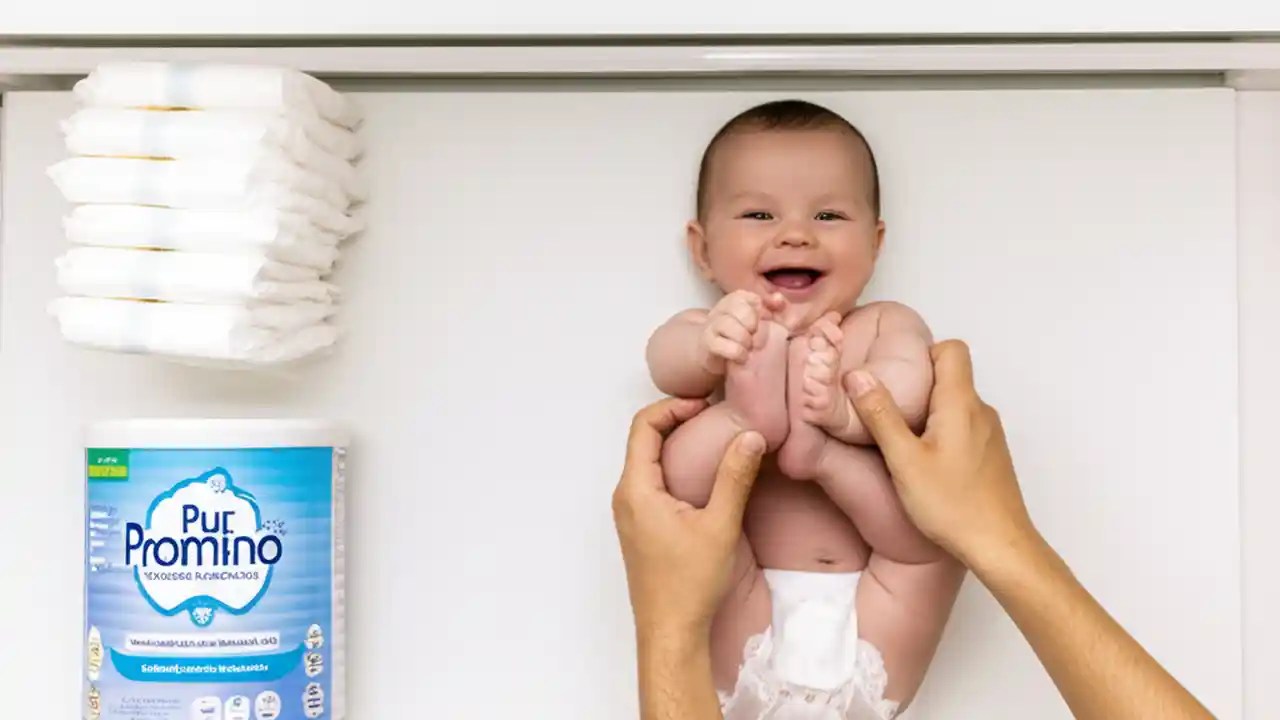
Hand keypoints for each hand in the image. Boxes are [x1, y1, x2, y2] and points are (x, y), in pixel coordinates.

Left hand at [612, 397, 766, 632]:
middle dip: (677, 420)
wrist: (670, 631)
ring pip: (648, 462)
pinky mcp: (641, 527)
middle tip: (713, 415)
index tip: (704, 405)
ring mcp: (631, 513)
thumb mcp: (719, 526)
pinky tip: (705, 474)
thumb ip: (734, 477)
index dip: (673, 407)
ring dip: (677, 444)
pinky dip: (676, 467)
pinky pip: (653, 482)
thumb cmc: (688, 584)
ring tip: (713, 438)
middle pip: (644, 440)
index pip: (644, 426)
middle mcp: (626, 497)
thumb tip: (751, 436)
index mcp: (636, 489)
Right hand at [698, 290, 785, 374]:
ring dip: (745, 340)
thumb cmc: (738, 336)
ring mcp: (712, 325)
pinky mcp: (707, 343)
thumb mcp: (756, 321)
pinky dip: (737, 353)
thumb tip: (778, 299)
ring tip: (748, 349)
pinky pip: (724, 345)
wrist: (711, 353)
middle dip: (754, 327)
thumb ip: (771, 308)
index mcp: (735, 299)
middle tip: (756, 339)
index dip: (763, 314)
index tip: (764, 325)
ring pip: (731, 325)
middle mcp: (722, 308)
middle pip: (744, 311)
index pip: (755, 300)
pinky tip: (742, 357)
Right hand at [844, 340, 1036, 564]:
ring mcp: (990, 434)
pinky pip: (964, 426)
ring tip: (901, 440)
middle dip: (917, 385)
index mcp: (962, 404)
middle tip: (887, 410)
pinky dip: (942, 433)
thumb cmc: (953, 506)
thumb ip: (880, 415)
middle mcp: (981, 412)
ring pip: (955, 404)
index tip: (895, 376)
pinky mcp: (990, 455)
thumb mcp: (904, 460)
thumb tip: (857, 376)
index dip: (922, 353)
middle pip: (951, 376)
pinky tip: (925, 464)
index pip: (952, 349)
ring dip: (928, 413)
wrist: (1000, 546)